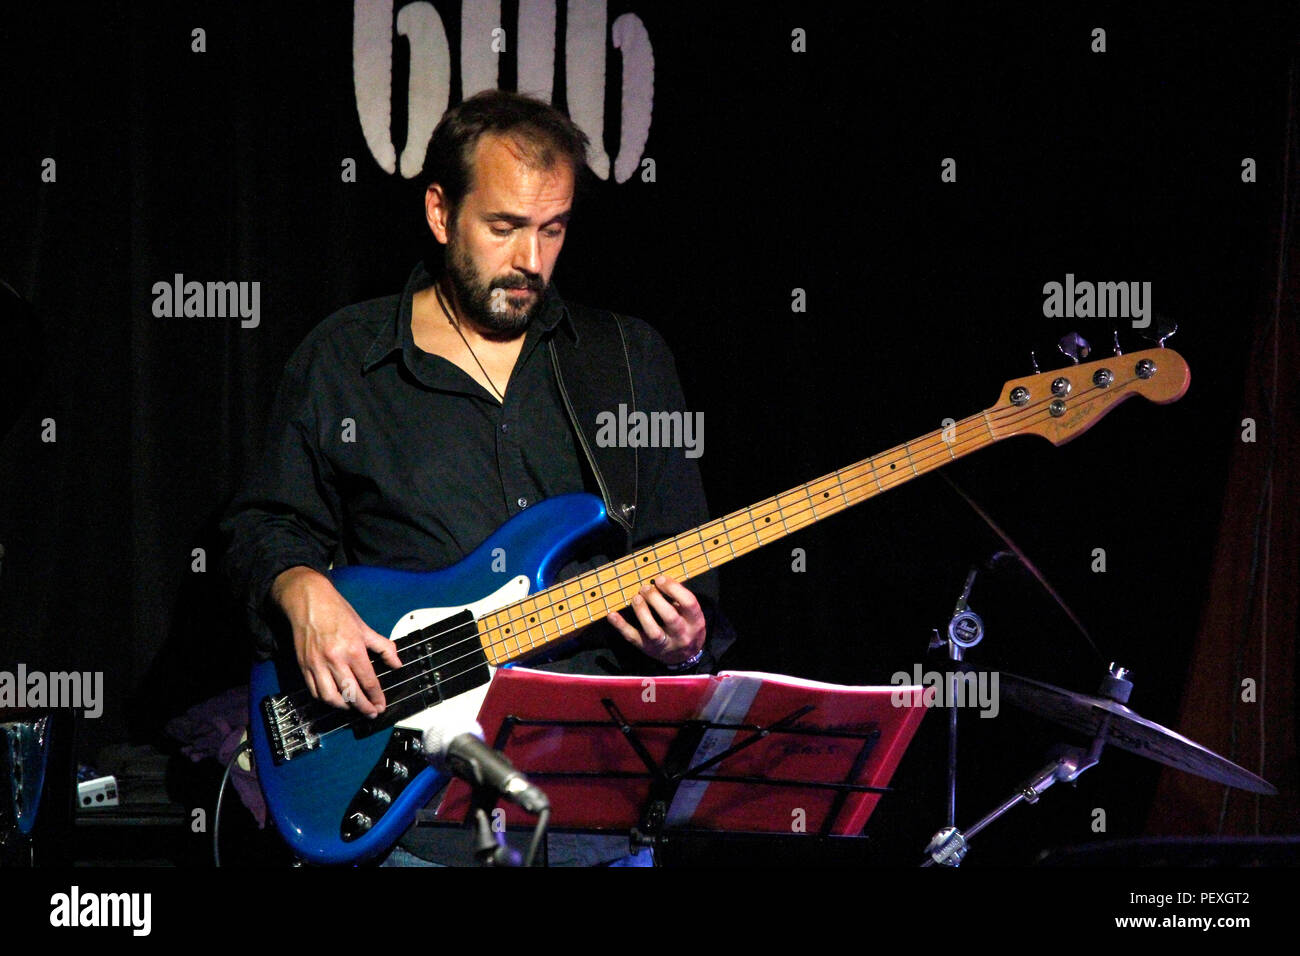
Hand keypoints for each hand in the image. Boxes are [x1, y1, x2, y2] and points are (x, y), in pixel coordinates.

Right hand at [271, 566, 402, 717]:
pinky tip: (335, 699)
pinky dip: (326, 699)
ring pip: (331, 697)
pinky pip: (314, 691)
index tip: (381, 705)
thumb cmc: (337, 612)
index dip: (376, 697)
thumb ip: (383, 647)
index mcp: (353, 649)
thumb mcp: (364, 627)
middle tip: (371, 713)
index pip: (368, 681)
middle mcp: (335, 660)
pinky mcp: (304, 666)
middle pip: (351, 693)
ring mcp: (317, 665)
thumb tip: (397, 663)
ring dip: (344, 706)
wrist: (308, 601)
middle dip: (363, 707)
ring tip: (353, 707)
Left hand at [605, 574, 705, 667]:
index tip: (660, 579)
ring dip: (642, 612)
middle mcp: (682, 635)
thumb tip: (658, 582)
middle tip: (646, 588)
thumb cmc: (687, 628)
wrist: (685, 657)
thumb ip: (679, 600)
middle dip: (656, 599)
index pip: (688, 603)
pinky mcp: (647, 648)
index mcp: (695, 622)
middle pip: (670, 617)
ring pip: (653, 631)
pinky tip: (612, 615)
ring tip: (636, 598)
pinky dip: (621, 626)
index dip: (673, 588)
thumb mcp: (691, 615)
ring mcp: (664, 644)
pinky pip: (633, 638)